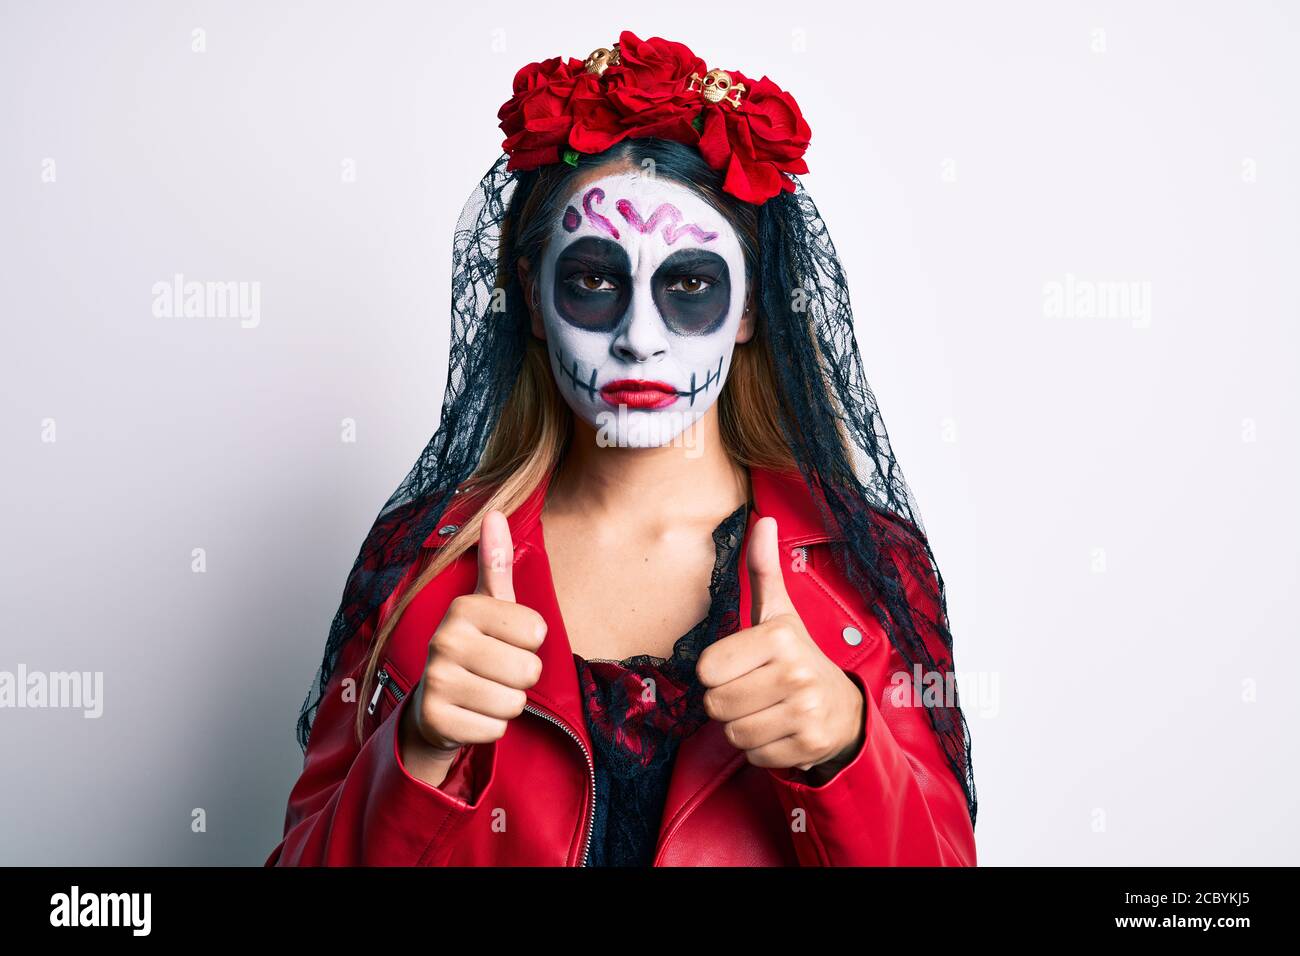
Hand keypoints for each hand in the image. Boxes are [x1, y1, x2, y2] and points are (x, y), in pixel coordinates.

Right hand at [400, 508, 545, 787]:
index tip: (504, 642)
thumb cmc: (474, 649)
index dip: (529, 644)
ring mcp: (436, 681)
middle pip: (528, 670)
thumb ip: (496, 563)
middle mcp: (444, 640)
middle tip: (494, 672)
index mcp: (463, 608)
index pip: (536, 632)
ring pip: (514, 702)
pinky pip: (495, 729)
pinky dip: (489, 727)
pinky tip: (471, 714)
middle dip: (520, 677)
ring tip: (483, 692)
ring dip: (506, 703)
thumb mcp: (488, 606)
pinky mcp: (436, 719)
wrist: (433, 705)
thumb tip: (496, 512)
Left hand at [697, 515, 865, 779]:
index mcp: (779, 637)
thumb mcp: (778, 614)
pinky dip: (761, 749)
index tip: (742, 666)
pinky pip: (753, 755)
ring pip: (732, 733)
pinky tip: (780, 730)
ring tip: (766, 709)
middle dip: (728, 701)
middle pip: (716, 704)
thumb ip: (762, 570)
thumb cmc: (797, 657)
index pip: (707, 669)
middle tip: (754, 691)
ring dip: (742, 726)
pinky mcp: (808, 746)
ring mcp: (805, 713)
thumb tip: (763, 520)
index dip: (718, 671)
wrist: (844, 708)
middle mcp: (795, 674)